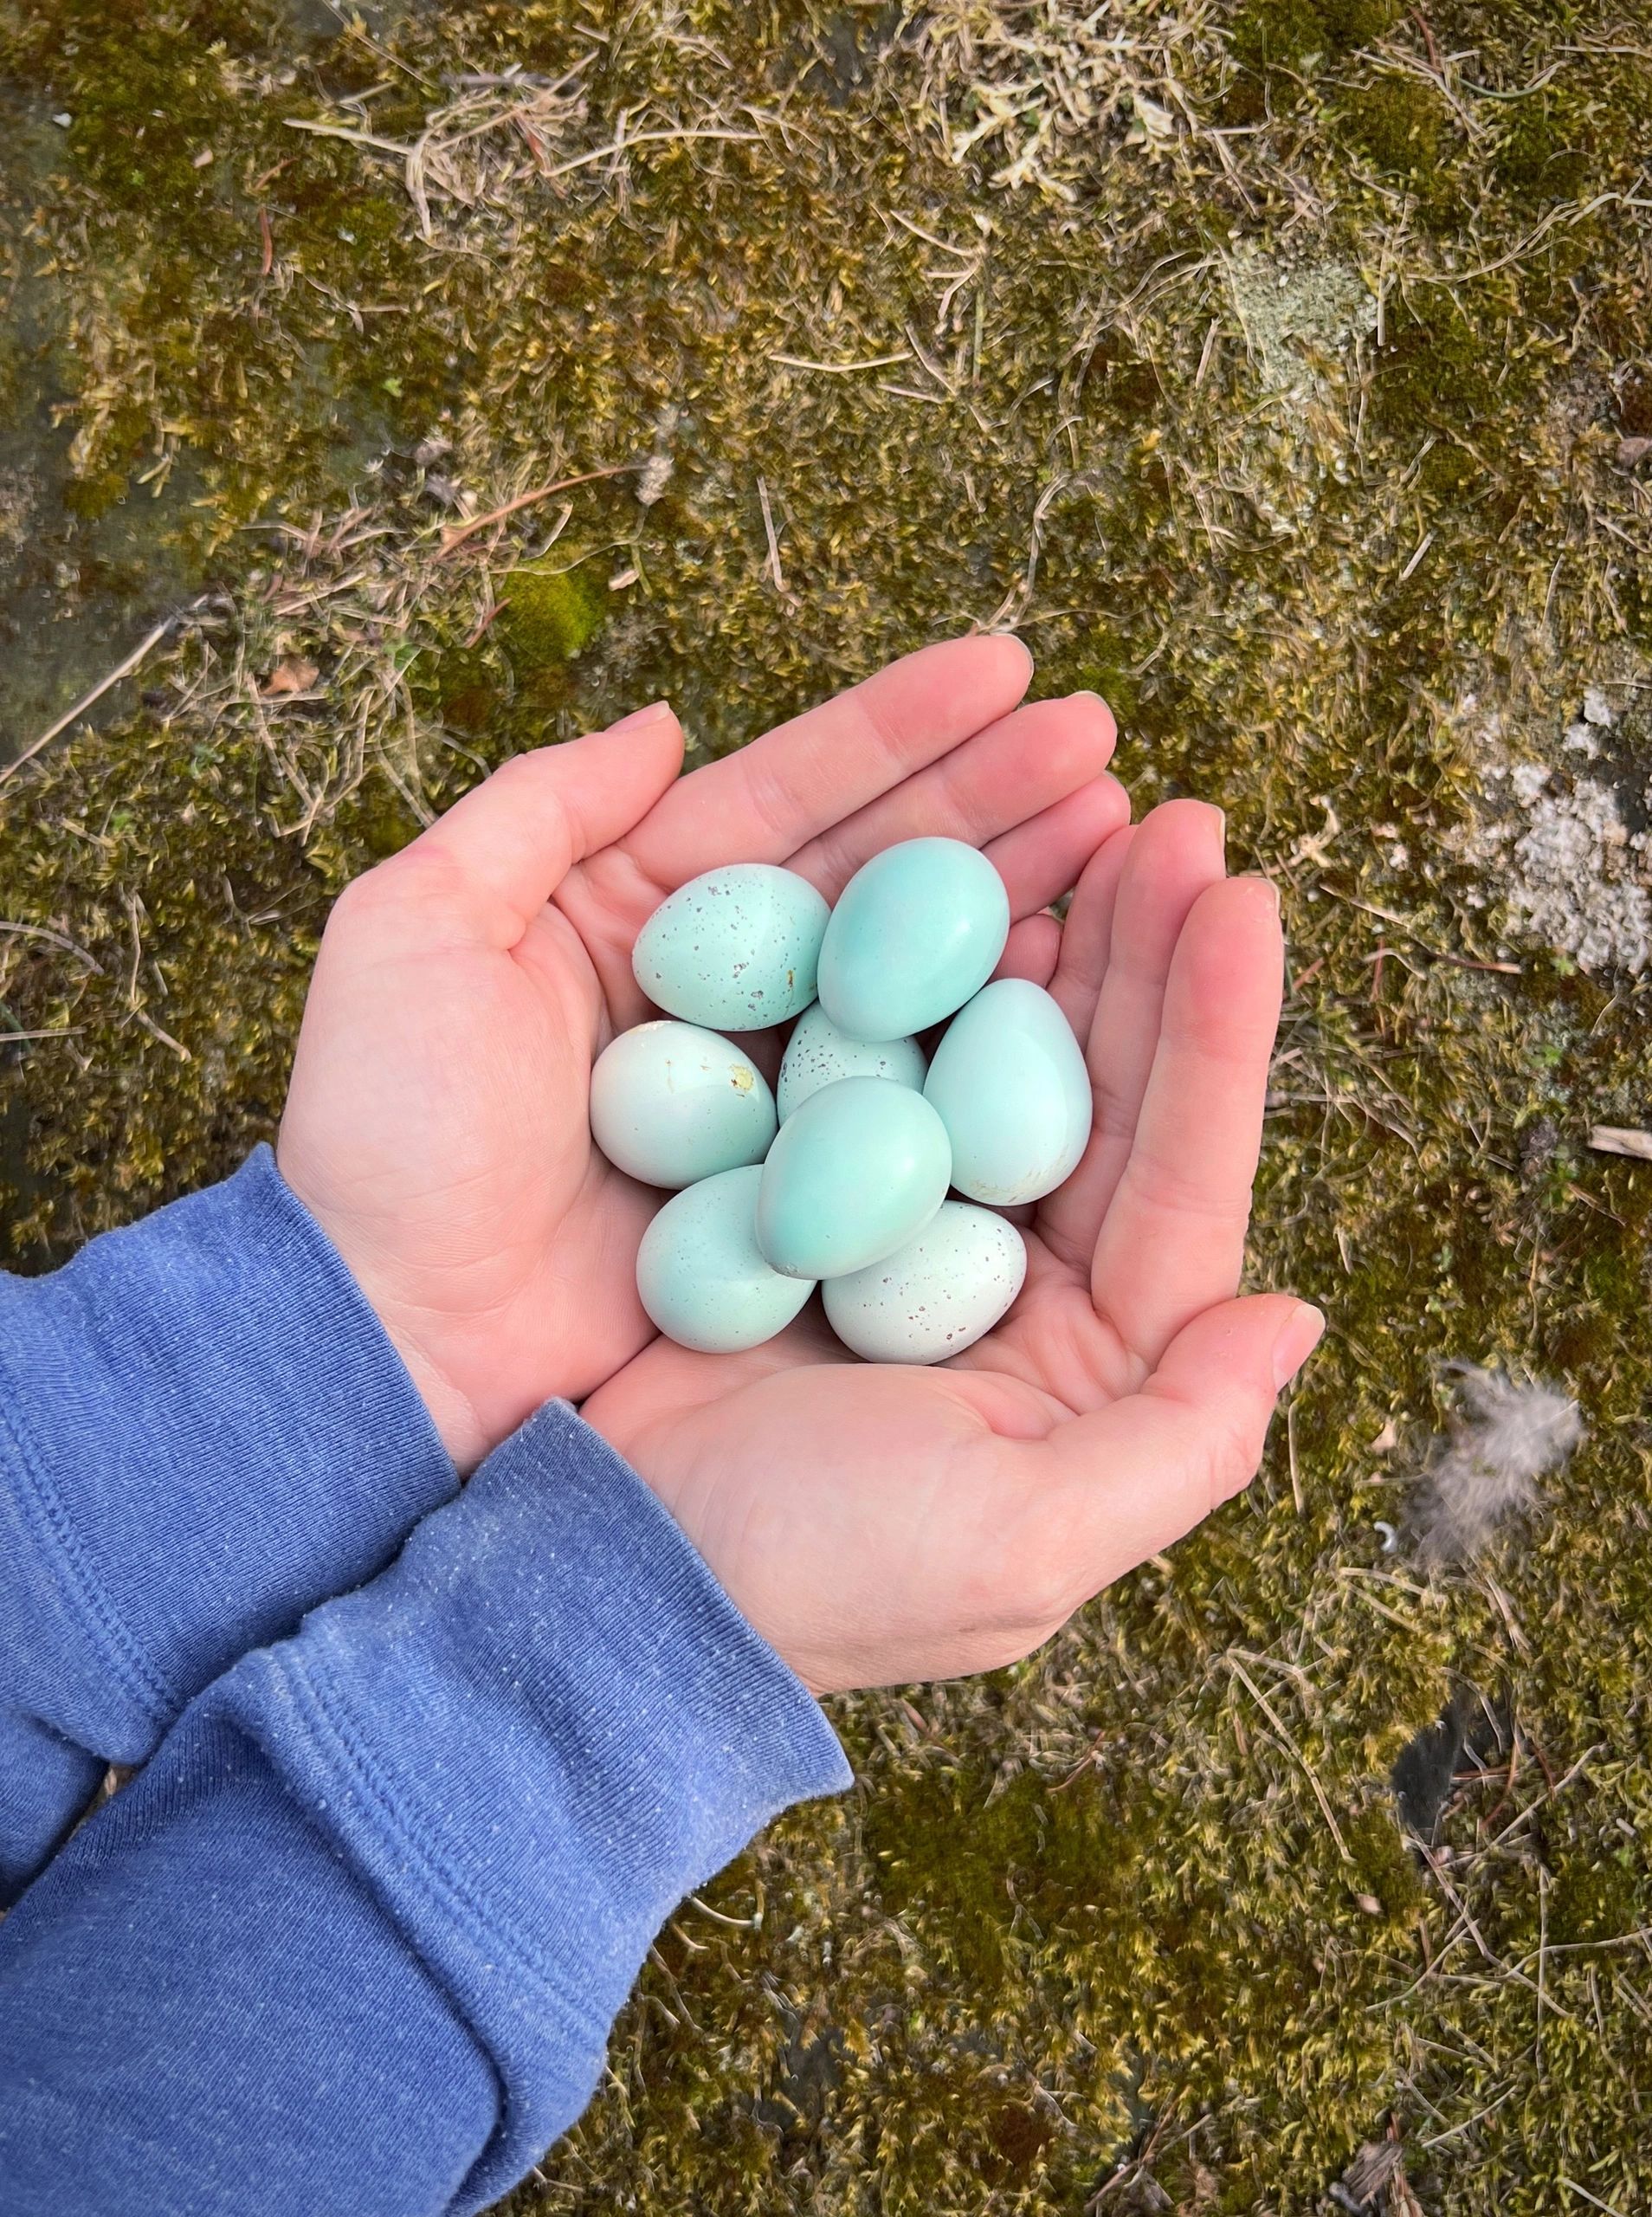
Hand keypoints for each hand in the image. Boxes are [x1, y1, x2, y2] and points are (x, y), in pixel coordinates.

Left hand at [277, 636, 1124, 1468]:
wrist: (398, 1335)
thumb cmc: (389, 1132)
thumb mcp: (415, 932)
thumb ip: (536, 808)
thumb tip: (661, 720)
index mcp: (634, 911)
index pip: (790, 795)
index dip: (900, 729)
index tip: (1009, 667)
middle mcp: (723, 993)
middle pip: (880, 874)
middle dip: (994, 797)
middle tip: (1105, 742)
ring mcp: (775, 1094)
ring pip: (917, 976)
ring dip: (1020, 899)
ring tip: (1120, 833)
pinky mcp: (805, 1193)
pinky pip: (914, 1100)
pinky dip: (992, 1042)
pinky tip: (1075, 981)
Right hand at [581, 802, 1321, 1693]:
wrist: (609, 1575)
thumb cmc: (821, 1576)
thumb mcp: (1027, 1544)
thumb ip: (1186, 1439)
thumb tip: (1294, 1313)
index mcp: (1090, 1361)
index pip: (1180, 1176)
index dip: (1218, 1035)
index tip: (1244, 896)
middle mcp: (1017, 1286)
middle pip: (1106, 1095)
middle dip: (1147, 956)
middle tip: (1175, 819)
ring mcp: (909, 1231)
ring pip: (1003, 1060)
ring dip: (1052, 939)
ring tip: (1094, 818)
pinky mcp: (806, 1194)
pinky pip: (883, 1063)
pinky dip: (917, 977)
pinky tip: (951, 889)